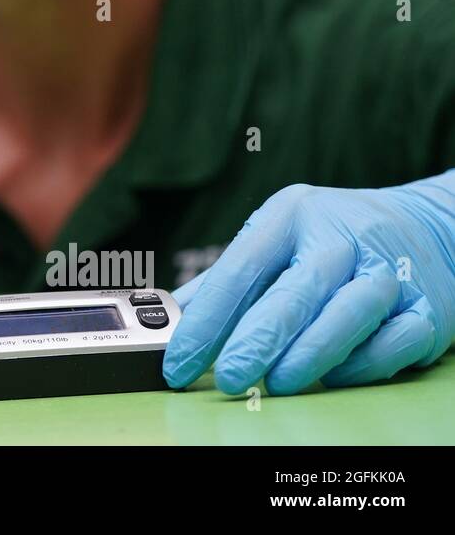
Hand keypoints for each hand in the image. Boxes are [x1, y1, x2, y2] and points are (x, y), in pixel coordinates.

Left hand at [163, 174, 454, 394]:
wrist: (428, 224)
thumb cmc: (332, 238)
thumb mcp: (277, 238)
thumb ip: (225, 281)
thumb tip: (169, 321)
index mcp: (291, 215)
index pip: (239, 269)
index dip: (206, 319)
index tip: (178, 359)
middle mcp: (341, 237)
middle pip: (295, 290)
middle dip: (256, 339)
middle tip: (226, 377)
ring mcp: (389, 272)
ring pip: (348, 313)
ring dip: (309, 354)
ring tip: (276, 383)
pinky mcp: (428, 308)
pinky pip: (394, 341)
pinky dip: (363, 364)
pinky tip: (335, 376)